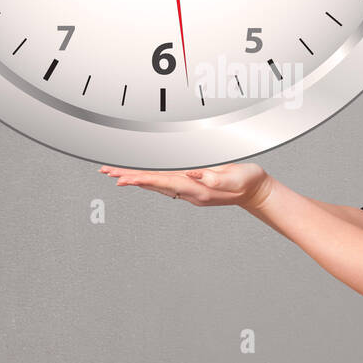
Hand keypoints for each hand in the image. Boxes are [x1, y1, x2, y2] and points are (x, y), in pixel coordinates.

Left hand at [97, 161, 272, 209]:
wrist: (256, 191)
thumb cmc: (248, 182)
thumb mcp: (236, 178)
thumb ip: (217, 177)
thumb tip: (197, 175)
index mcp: (197, 188)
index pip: (163, 182)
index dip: (142, 179)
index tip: (122, 180)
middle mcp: (189, 190)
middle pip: (153, 183)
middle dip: (129, 177)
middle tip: (106, 172)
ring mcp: (190, 189)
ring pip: (156, 183)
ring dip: (135, 178)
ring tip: (114, 173)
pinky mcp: (193, 184)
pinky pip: (165, 182)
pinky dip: (148, 179)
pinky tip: (139, 177)